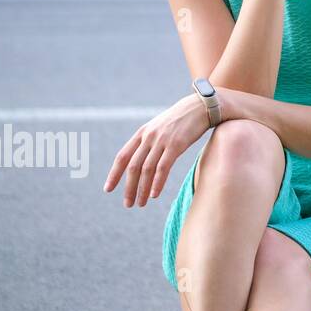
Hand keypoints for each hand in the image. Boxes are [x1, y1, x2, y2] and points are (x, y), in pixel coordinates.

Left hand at [104, 93, 210, 207]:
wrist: (201, 106)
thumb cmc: (182, 119)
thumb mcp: (160, 127)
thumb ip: (150, 140)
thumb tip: (143, 159)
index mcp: (142, 133)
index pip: (122, 156)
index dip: (114, 174)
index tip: (108, 189)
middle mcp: (149, 137)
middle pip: (133, 167)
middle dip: (128, 188)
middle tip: (128, 204)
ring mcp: (162, 140)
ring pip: (146, 170)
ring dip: (142, 189)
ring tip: (140, 204)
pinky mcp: (176, 144)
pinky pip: (163, 167)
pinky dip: (157, 183)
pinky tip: (154, 194)